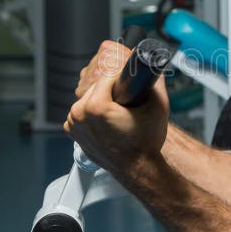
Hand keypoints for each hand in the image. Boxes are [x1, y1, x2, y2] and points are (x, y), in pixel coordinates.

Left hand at [64, 42, 169, 172]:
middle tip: (127, 100)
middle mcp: (79, 114)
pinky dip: (93, 112)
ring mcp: (74, 124)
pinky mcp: (72, 131)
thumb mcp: (158, 106)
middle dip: (112, 88)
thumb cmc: (145, 144)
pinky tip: (107, 119)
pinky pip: (83, 111)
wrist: (139, 169)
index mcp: (95, 106)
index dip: (123, 76)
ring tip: (118, 110)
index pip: (107, 74)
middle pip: (96, 84)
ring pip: (89, 96)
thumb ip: (155, 79)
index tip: (131, 83)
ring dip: (102, 98)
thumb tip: (153, 62)